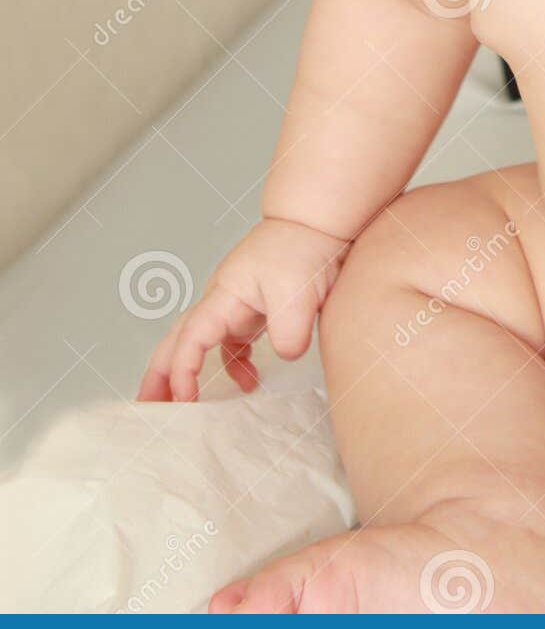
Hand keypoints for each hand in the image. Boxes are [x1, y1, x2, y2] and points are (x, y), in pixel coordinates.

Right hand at [135, 217, 350, 401]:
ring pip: (201, 344)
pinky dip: (233, 365)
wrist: (316, 221)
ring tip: (185, 406)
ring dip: (189, 374)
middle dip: (158, 376)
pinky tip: (250, 381)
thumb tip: (284, 357)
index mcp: (223, 296)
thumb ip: (289, 332)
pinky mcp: (253, 308)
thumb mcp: (297, 292)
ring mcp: (235, 305)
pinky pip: (231, 343)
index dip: (182, 373)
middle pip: (177, 342)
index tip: (186, 401)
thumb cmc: (301, 246)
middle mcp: (221, 301)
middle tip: (144, 408)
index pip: (190, 340)